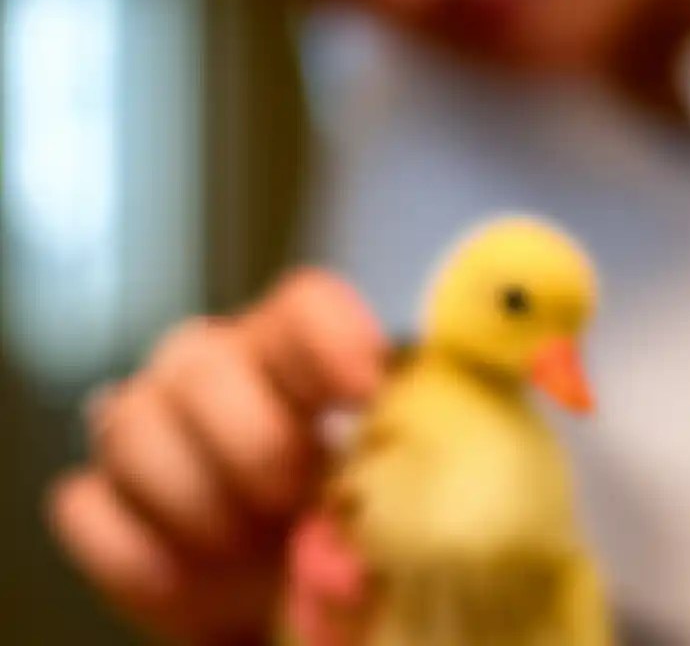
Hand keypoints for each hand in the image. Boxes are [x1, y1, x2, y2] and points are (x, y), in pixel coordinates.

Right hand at [48, 269, 386, 643]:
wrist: (283, 595)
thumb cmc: (343, 517)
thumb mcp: (384, 490)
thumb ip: (389, 473)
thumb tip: (384, 507)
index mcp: (295, 349)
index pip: (303, 305)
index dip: (333, 339)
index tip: (365, 394)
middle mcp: (209, 369)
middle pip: (207, 363)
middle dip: (255, 440)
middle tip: (296, 496)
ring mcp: (142, 427)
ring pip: (132, 426)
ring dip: (197, 500)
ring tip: (248, 545)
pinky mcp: (98, 501)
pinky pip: (89, 508)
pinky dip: (141, 556)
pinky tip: (189, 583)